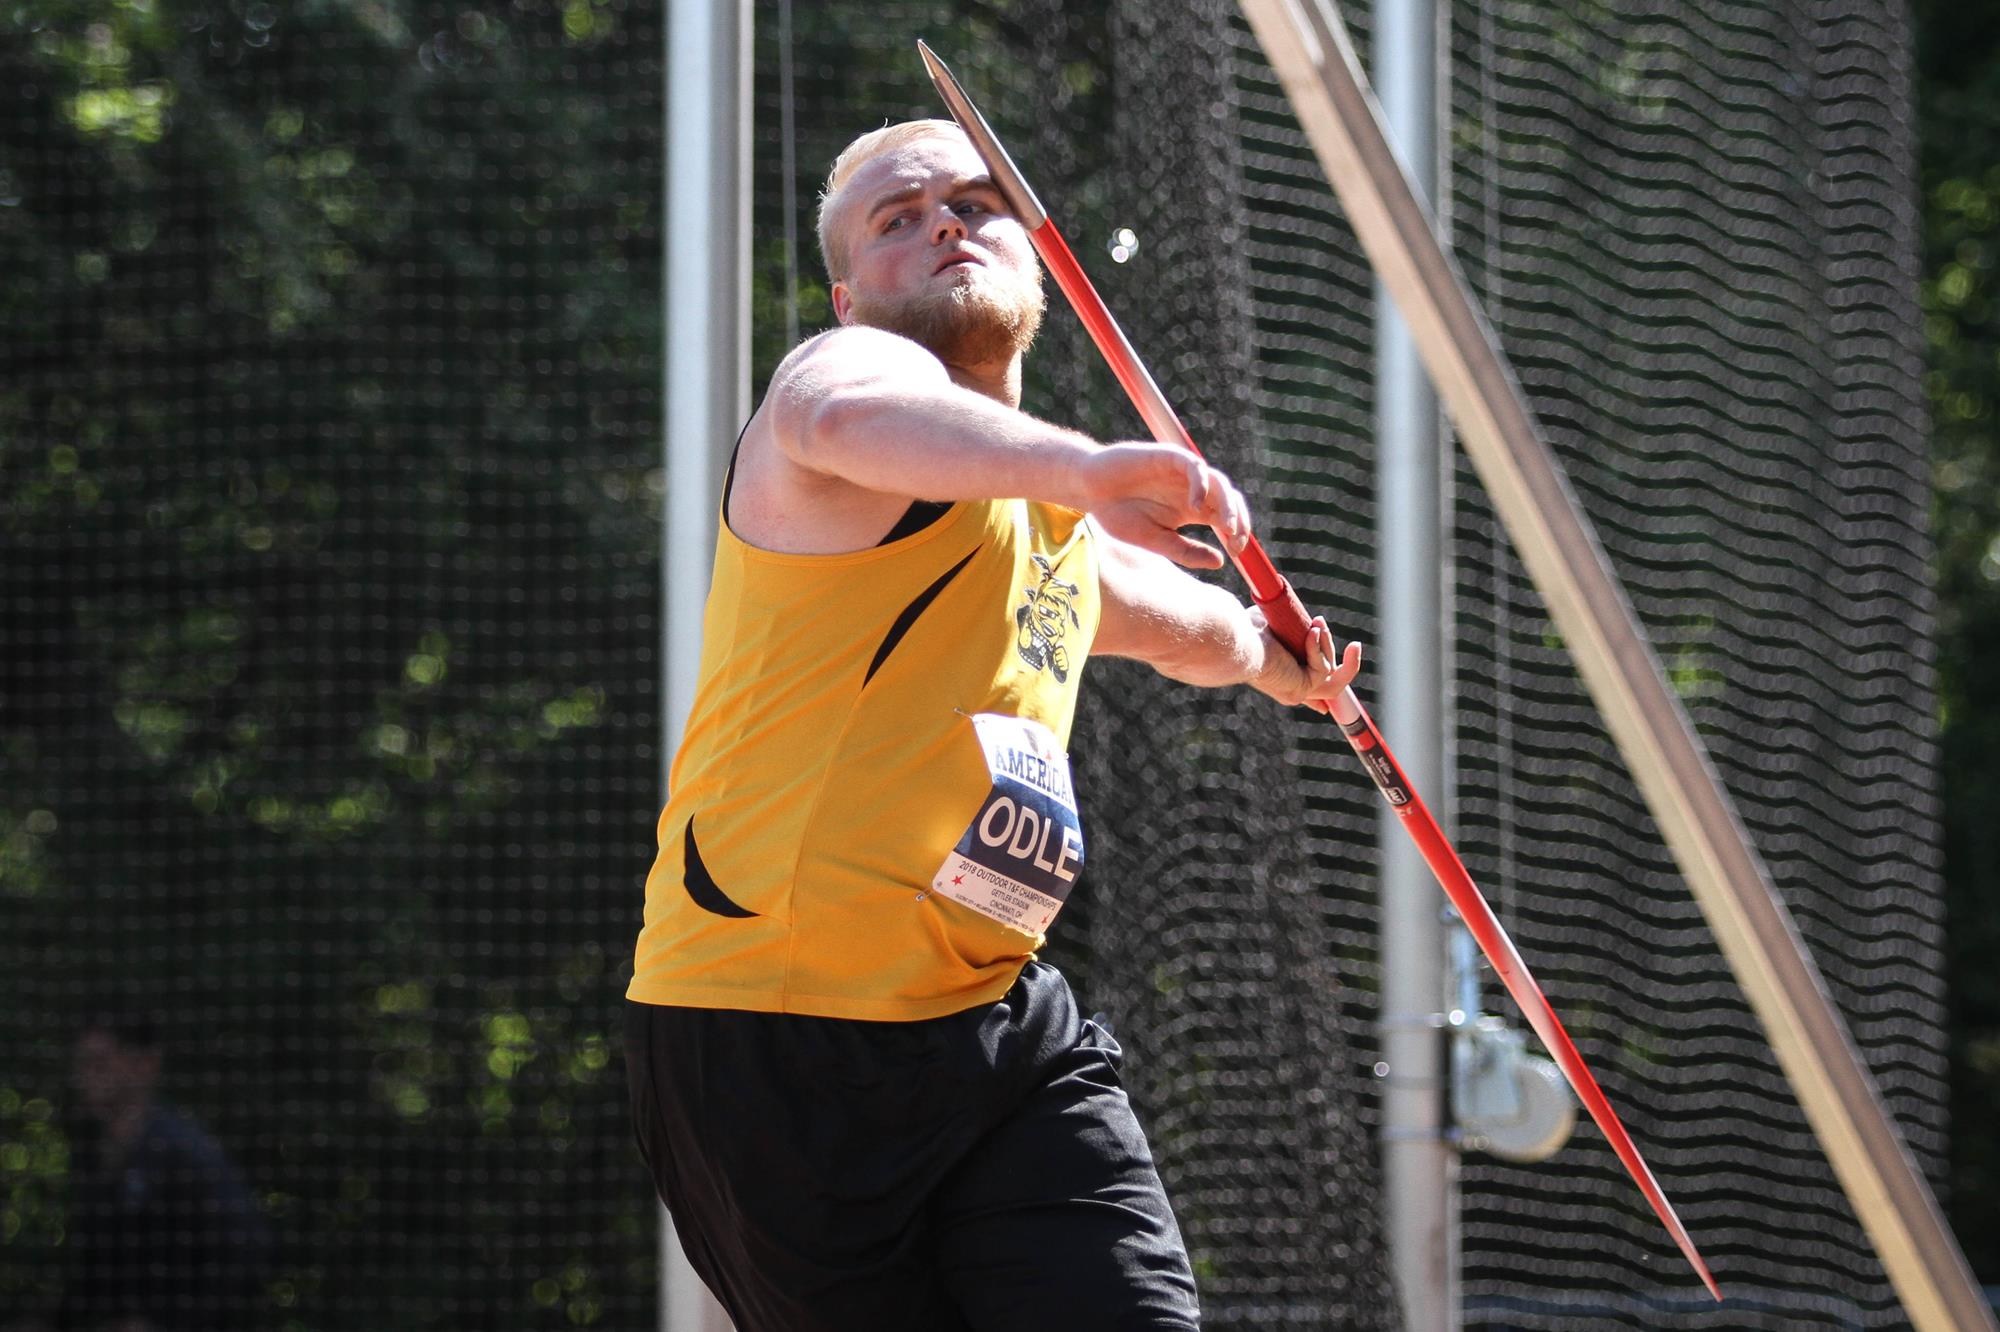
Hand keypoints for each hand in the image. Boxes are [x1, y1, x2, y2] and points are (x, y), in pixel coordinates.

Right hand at [1075, 443, 1249, 569]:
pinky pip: (1193, 467)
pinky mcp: (1169, 457)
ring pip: (1218, 483)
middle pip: (1228, 500)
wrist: (1089, 490)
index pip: (1225, 518)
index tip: (1237, 553)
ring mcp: (1182, 472)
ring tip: (1226, 527)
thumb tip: (1220, 562)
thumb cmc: (1118, 515)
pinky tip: (1195, 505)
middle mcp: (1193, 490)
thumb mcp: (1154, 541)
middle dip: (1238, 520)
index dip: (1236, 534)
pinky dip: (1199, 485)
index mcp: (1192, 509)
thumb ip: (1185, 551)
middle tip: (1236, 541)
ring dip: (1227, 504)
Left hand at [1249, 613, 1362, 709]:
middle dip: (1345, 663)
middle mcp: (1289, 688)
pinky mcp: (1301, 689)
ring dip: (1331, 648)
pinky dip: (1319, 647)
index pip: (1313, 689)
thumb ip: (1289, 625)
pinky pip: (1324, 669)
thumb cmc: (1248, 629)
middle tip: (1333, 631)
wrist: (1237, 639)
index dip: (1333, 682)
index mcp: (1283, 676)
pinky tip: (1309, 632)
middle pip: (1332, 687)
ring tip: (1318, 623)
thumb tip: (1297, 614)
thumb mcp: (1276, 624)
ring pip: (1336, 682)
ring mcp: (1296, 691)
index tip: (1348, 667)